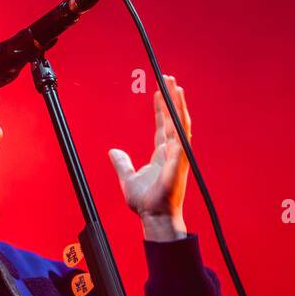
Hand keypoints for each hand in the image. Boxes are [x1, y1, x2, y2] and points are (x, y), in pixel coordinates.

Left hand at [108, 75, 190, 240]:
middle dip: (171, 99)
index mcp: (162, 156)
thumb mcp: (127, 178)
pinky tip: (178, 106)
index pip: (162, 126)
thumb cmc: (145, 202)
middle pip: (173, 119)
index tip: (158, 91)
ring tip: (174, 84)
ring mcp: (178, 156)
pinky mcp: (180, 161)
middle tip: (167, 78)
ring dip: (177, 103)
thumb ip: (122, 163)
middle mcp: (173, 153)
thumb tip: (113, 151)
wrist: (154, 217)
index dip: (160, 108)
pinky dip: (180, 121)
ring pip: (180, 123)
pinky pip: (181, 136)